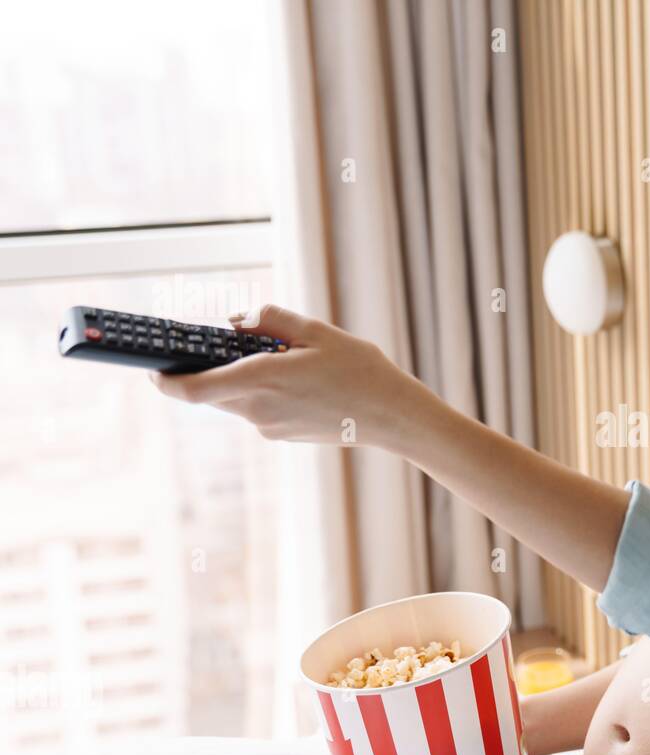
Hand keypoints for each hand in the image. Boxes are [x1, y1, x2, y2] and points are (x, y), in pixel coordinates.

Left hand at [148, 304, 426, 446]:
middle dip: (210, 368)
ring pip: (236, 399)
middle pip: (212, 391)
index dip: (164, 381)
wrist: (394, 417)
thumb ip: (269, 320)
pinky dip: (265, 391)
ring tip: (281, 357)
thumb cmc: (360, 371)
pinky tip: (300, 379)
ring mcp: (270, 426)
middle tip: (224, 344)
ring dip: (243, 377)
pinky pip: (259, 408)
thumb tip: (235, 322)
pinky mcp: (283, 434)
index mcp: (261, 380)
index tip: (151, 369)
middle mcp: (259, 409)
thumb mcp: (316, 331)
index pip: (191, 390)